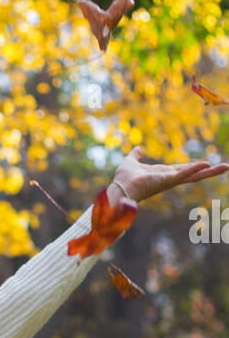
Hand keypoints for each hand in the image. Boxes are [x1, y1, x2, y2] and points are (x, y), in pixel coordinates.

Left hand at [109, 146, 228, 205]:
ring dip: (210, 172)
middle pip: (194, 173)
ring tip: (225, 167)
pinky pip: (184, 174)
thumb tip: (138, 149)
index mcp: (164, 173)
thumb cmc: (124, 178)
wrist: (119, 187)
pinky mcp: (167, 180)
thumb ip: (136, 156)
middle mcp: (170, 178)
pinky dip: (194, 169)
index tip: (208, 164)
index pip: (184, 169)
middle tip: (226, 167)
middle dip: (210, 171)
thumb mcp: (131, 161)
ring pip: (194, 175)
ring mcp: (170, 180)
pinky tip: (207, 164)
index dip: (195, 166)